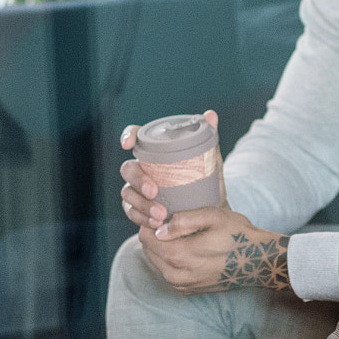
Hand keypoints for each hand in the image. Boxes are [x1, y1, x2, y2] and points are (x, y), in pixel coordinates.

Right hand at [118, 109, 218, 231]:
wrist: (209, 217)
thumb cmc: (206, 184)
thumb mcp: (210, 163)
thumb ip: (209, 139)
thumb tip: (210, 115)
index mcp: (155, 152)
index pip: (135, 138)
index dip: (127, 136)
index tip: (128, 144)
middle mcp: (142, 169)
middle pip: (128, 169)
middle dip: (137, 180)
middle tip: (154, 191)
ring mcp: (138, 191)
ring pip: (127, 194)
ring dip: (141, 204)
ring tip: (160, 215)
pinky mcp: (139, 211)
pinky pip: (132, 213)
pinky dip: (142, 219)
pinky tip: (155, 224)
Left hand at [134, 206, 288, 294]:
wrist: (258, 261)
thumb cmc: (238, 234)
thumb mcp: (213, 216)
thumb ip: (183, 220)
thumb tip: (158, 227)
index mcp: (179, 255)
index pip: (146, 237)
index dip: (150, 222)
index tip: (163, 214)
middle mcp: (176, 275)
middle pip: (149, 250)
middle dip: (154, 235)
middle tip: (171, 222)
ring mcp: (182, 285)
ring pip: (158, 262)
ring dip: (162, 248)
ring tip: (180, 234)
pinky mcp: (188, 290)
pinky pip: (169, 272)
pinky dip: (172, 260)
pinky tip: (188, 249)